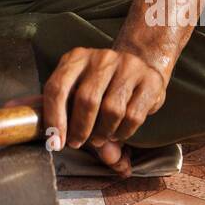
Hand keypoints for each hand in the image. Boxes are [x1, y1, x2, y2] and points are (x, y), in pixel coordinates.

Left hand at [43, 46, 167, 172]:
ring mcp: (127, 65)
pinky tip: (117, 133)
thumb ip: (70, 117)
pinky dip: (123, 132)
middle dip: (79, 129)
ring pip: (112, 110)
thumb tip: (64, 146)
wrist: (140, 67)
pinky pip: (133, 116)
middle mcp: (102, 58)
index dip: (54, 118)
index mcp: (77, 57)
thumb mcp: (81, 92)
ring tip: (99, 138)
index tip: (55, 143)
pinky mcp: (150, 79)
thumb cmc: (102, 86)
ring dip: (103, 133)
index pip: (57, 87)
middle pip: (86, 99)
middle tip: (76, 143)